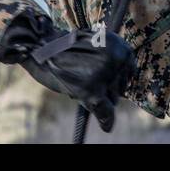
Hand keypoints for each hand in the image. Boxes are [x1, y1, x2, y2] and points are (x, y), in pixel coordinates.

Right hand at [0, 10, 136, 132]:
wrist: (41, 44)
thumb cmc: (67, 47)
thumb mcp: (97, 45)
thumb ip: (112, 61)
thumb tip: (124, 88)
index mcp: (119, 47)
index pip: (128, 72)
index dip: (116, 79)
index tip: (106, 81)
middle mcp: (116, 60)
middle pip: (120, 88)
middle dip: (107, 89)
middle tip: (85, 80)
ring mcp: (104, 75)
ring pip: (112, 100)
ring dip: (99, 98)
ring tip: (79, 84)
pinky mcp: (91, 89)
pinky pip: (104, 111)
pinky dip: (106, 120)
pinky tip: (106, 126)